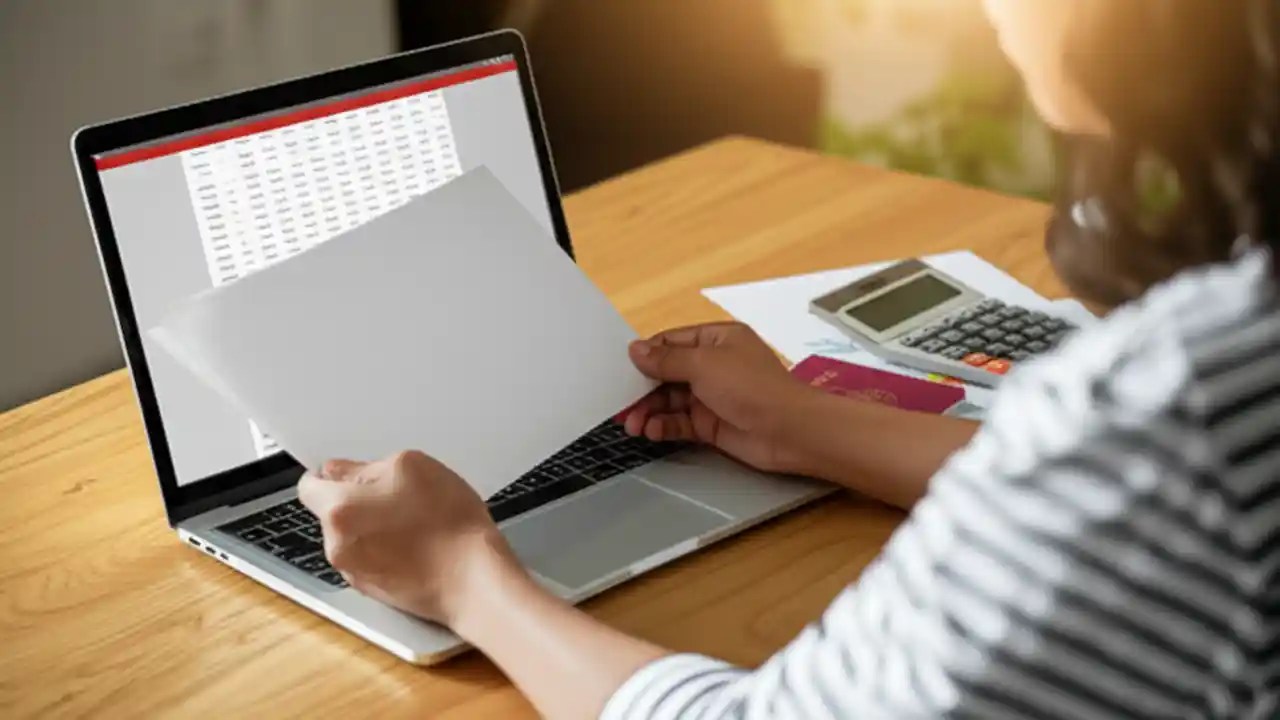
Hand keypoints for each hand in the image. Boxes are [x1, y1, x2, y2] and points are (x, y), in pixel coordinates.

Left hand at [297, 451, 518, 624]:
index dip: (332, 475)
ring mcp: (354, 572)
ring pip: (353, 536)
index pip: (309, 485)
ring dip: (374, 527)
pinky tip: (418, 546)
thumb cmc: (449, 526)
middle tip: (399, 497)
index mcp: (338, 511)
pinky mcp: (374, 591)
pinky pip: (370, 559)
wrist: (474, 580)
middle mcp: (337, 546)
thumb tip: (342, 472)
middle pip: (333, 512)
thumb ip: (365, 465)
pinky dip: (387, 550)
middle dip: (358, 501)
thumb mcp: (411, 467)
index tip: (353, 474)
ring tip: (415, 523)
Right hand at [624, 322, 815, 472]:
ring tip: (631, 424)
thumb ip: (666, 360)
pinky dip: (664, 426)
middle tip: (618, 404)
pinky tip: (651, 431)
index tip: (620, 370)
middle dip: (643, 389)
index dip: (646, 355)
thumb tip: (636, 350)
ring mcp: (713, 396)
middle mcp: (714, 365)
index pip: (672, 342)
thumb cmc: (752, 387)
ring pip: (670, 400)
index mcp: (716, 340)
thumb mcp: (704, 364)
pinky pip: (680, 422)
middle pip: (667, 373)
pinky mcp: (712, 424)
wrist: (789, 431)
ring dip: (649, 410)